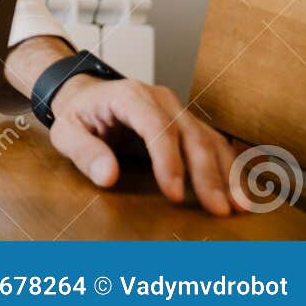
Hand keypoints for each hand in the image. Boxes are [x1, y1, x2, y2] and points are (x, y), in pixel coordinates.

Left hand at [47, 74, 247, 215]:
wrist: (87, 96)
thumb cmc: (78, 115)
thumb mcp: (66, 131)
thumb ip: (84, 152)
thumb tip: (108, 176)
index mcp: (129, 95)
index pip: (155, 126)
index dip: (168, 161)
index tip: (175, 194)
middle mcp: (161, 99)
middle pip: (190, 135)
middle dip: (206, 174)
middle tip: (217, 209)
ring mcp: (178, 110)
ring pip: (209, 140)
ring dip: (227, 174)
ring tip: (239, 206)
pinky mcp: (187, 124)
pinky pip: (214, 144)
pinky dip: (229, 169)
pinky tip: (239, 193)